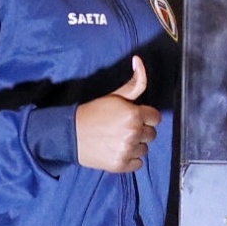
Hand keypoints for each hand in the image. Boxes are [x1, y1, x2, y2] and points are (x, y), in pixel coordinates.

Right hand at [74, 57, 159, 172]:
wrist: (71, 133)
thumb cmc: (94, 112)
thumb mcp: (115, 95)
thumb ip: (135, 82)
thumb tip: (139, 60)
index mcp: (134, 114)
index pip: (155, 118)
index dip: (145, 117)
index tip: (133, 117)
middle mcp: (133, 132)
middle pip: (151, 134)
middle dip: (140, 131)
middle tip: (122, 128)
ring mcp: (127, 150)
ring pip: (144, 149)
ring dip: (135, 145)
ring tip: (118, 139)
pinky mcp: (120, 165)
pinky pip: (138, 164)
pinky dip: (130, 159)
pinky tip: (117, 150)